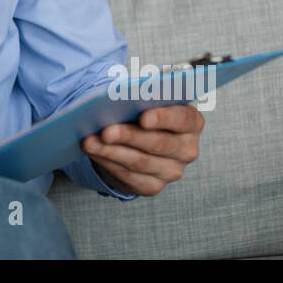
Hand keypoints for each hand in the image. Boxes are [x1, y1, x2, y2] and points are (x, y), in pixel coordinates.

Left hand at [80, 105, 203, 196]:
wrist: (138, 143)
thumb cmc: (142, 113)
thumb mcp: (146, 100)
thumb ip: (143, 96)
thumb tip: (121, 96)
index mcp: (191, 122)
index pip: (182, 119)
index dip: (163, 118)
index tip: (144, 117)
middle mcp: (187, 149)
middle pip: (158, 143)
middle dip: (129, 136)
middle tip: (106, 131)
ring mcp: (172, 171)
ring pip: (139, 161)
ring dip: (111, 151)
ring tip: (90, 142)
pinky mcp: (153, 186)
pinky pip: (129, 176)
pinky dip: (108, 163)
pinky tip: (94, 153)